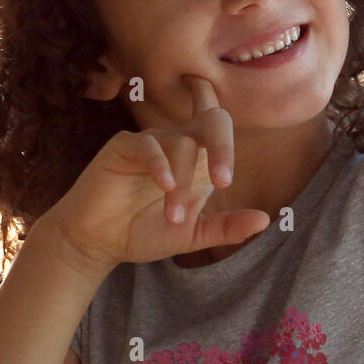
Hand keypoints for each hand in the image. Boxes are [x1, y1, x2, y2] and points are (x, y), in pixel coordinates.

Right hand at [45, 76, 269, 272]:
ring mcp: (150, 141)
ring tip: (174, 217)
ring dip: (182, 184)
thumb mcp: (192, 235)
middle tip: (223, 181)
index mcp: (197, 158)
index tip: (228, 178)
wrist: (97, 243)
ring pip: (182, 144)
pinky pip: (149, 145)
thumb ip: (226, 227)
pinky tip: (164, 186)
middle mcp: (177, 142)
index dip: (232, 132)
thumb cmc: (143, 232)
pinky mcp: (123, 146)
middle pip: (211, 120)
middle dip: (223, 146)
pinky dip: (161, 165)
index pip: (219, 126)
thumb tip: (266, 219)